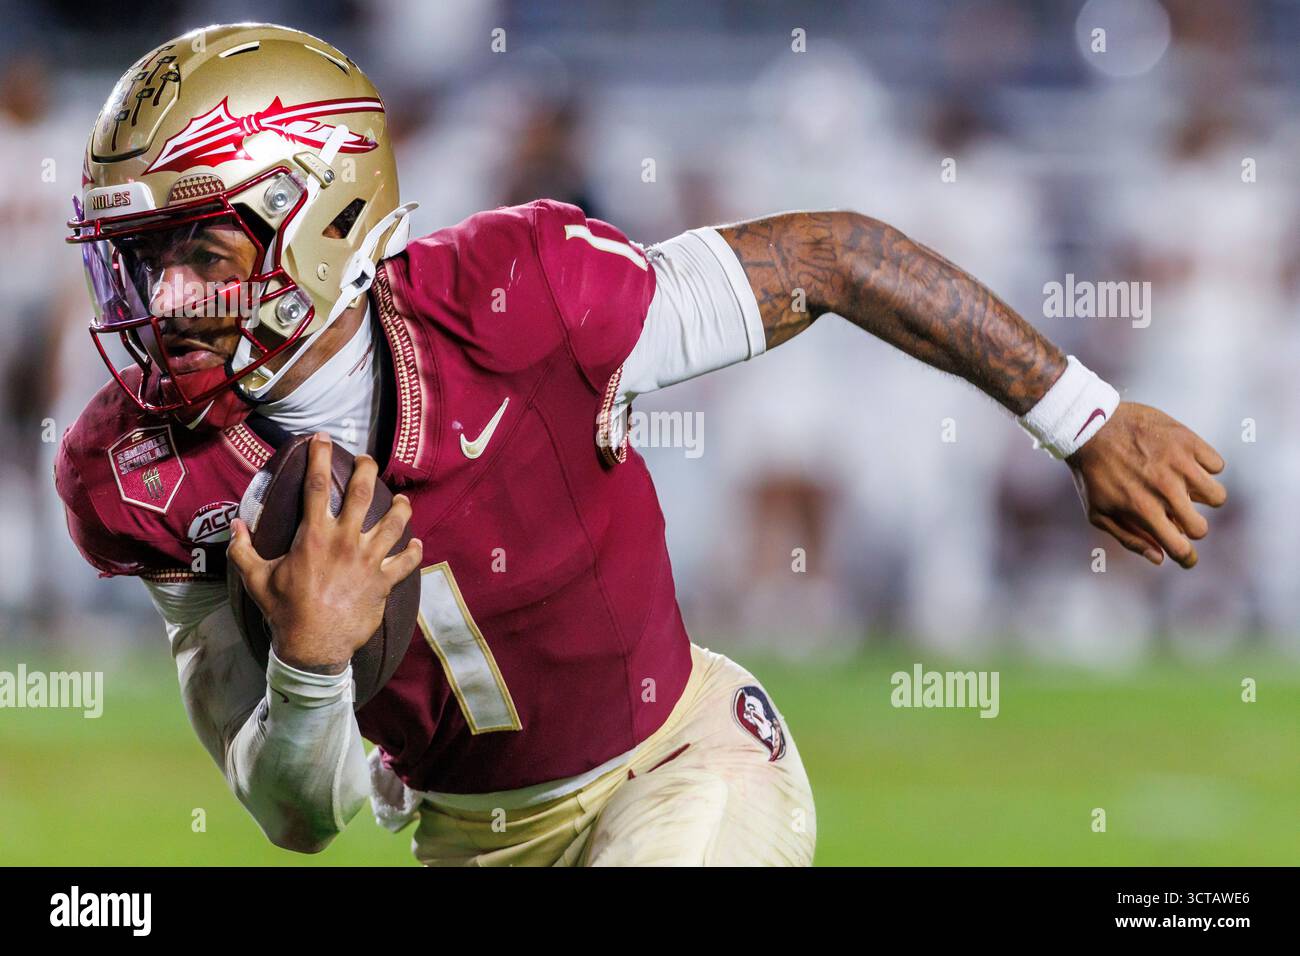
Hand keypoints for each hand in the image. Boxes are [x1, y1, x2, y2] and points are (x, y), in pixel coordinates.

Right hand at [228, 432, 423, 673]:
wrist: (313, 646)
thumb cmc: (284, 611)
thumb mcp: (255, 579)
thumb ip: (242, 549)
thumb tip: (233, 525)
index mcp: (314, 535)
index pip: (317, 485)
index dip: (321, 456)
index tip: (324, 438)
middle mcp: (345, 541)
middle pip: (363, 494)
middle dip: (368, 470)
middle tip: (368, 460)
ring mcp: (368, 560)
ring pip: (395, 523)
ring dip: (402, 508)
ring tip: (402, 500)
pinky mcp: (384, 581)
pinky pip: (407, 562)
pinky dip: (414, 552)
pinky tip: (416, 544)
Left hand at [1067, 402, 1225, 568]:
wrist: (1089, 425)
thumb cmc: (1091, 473)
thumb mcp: (1098, 512)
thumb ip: (1129, 538)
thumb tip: (1159, 559)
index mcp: (1143, 510)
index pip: (1180, 548)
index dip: (1186, 558)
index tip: (1187, 557)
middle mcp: (1165, 490)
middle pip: (1201, 528)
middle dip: (1191, 527)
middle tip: (1179, 514)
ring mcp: (1180, 464)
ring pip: (1217, 496)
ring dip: (1202, 496)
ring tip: (1183, 486)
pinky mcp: (1188, 441)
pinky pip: (1217, 465)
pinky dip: (1204, 466)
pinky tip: (1184, 462)